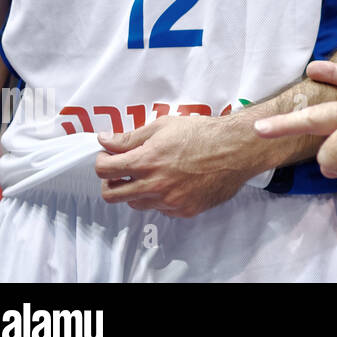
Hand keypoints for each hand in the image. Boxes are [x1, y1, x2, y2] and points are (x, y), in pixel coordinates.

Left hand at [95, 115, 257, 216]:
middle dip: (110, 182)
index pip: (104, 170)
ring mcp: (169, 201)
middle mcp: (154, 185)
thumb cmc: (202, 133)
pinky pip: (161, 209)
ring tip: (151, 175)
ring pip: (135, 203)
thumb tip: (104, 140)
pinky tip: (173, 182)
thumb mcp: (163, 126)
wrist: (235, 149)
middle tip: (121, 171)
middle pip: (111, 195)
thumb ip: (130, 137)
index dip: (101, 161)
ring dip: (135, 191)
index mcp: (145, 161)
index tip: (108, 157)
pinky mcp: (184, 210)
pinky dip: (160, 197)